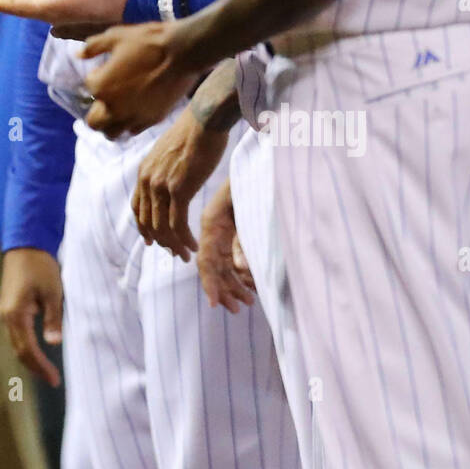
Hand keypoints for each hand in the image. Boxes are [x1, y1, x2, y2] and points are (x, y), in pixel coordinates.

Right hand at [0, 248, 63, 386]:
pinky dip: (26, 347)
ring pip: (16, 344)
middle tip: (53, 380)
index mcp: (16, 315)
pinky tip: (37, 352)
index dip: (41, 367)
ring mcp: (5, 313)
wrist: (25, 244)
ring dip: (30, 359)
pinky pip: (15, 335)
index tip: (55, 380)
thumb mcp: (52, 292)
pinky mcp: (8, 308)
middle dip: (36, 368)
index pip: (28, 350)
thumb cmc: (41, 266)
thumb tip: (54, 343)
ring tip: (47, 372)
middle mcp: (6, 317)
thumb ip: (53, 319)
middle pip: (19, 352)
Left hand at [83, 22, 201, 137]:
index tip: (109, 67)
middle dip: (95, 111)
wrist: (182, 52)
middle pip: (93, 122)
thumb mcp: (116, 36)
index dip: (97, 74)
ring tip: (116, 113)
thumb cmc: (147, 41)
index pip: (88, 85)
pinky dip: (130, 123)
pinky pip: (133, 130)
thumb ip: (93, 46)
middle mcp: (113, 107)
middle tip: (104, 100)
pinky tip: (136, 110)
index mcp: (100, 86)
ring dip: (110, 124)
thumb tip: (79, 54)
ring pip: (112, 133)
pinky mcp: (151, 120)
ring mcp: (133, 116)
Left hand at [131, 106, 229, 260]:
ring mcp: (161, 186)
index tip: (153, 241)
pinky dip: (184, 239)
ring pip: (162, 228)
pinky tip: (193, 245)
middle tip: (176, 253)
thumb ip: (164, 169)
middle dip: (162, 241)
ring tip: (187, 254)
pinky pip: (177, 224)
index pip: (138, 208)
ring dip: (174, 245)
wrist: (204, 119)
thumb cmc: (193, 132)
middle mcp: (147, 180)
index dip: (144, 228)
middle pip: (148, 222)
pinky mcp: (179, 190)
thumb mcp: (168, 151)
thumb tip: (171, 179)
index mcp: (144, 171)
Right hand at [197, 178, 255, 312]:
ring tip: (249, 301)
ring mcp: (225, 230)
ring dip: (235, 284)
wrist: (262, 159)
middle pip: (215, 266)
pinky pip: (233, 257)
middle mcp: (215, 229)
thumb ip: (243, 238)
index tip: (215, 303)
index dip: (210, 283)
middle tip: (240, 308)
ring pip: (224, 265)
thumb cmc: (255, 179)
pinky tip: (253, 285)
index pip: (206, 260)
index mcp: (212, 222)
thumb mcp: (248, 206)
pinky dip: (242, 273)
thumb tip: (241, 269)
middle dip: (225, 290)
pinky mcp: (234, 230)